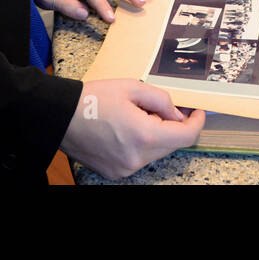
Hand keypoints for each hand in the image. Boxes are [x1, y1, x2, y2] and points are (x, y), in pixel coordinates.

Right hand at [61, 79, 206, 178]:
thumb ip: (161, 100)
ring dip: (156, 134)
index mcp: (144, 135)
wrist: (60, 117)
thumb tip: (177, 113)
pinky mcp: (115, 172)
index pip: (185, 136)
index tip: (198, 111)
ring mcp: (125, 168)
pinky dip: (141, 144)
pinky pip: (139, 158)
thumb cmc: (93, 98)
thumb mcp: (133, 88)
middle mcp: (137, 157)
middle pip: (172, 145)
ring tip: (137, 115)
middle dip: (174, 126)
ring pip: (156, 152)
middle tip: (164, 107)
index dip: (196, 122)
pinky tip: (126, 128)